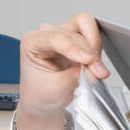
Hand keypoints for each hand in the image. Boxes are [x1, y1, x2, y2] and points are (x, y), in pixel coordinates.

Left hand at [14, 12, 109, 129]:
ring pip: (86, 28)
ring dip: (94, 49)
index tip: (87, 60)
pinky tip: (95, 63)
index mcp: (31, 43)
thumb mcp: (55, 89)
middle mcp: (45, 34)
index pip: (55, 38)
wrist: (43, 101)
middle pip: (73, 34)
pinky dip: (97, 48)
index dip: (74, 48)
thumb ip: (73, 77)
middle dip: (88, 54)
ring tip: (96, 69)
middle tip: (97, 73)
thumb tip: (90, 69)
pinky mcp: (75, 38)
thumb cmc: (40, 93)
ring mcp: (61, 34)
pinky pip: (92, 34)